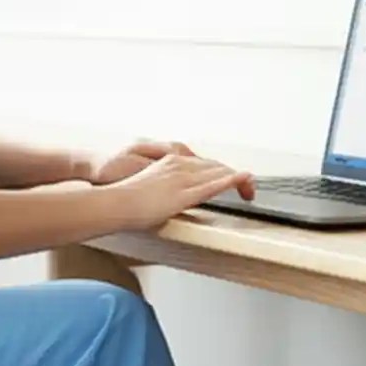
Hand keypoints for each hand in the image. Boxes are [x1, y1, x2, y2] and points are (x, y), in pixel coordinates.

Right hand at [105, 154, 253, 230]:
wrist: (115, 203)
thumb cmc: (126, 200)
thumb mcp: (149, 186)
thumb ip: (164, 187)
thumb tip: (168, 198)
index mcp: (172, 162)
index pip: (205, 163)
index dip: (222, 171)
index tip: (232, 181)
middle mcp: (180, 166)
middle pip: (216, 166)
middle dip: (235, 177)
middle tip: (248, 190)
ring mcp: (183, 178)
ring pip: (219, 173)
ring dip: (239, 181)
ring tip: (250, 190)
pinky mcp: (184, 194)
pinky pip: (213, 185)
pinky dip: (232, 181)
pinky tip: (244, 181)